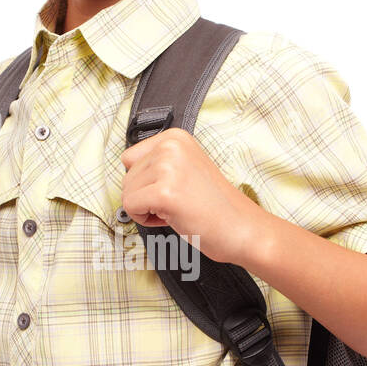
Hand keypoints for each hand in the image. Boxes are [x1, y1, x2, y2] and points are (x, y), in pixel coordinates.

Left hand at [119, 128, 260, 266]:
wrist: (242, 228)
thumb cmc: (214, 206)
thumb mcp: (184, 169)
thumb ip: (157, 163)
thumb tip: (126, 173)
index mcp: (175, 137)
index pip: (129, 158)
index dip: (145, 181)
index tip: (172, 188)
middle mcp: (170, 146)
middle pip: (125, 176)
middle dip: (145, 196)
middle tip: (178, 202)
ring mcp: (167, 167)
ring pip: (126, 193)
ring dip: (147, 208)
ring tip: (177, 208)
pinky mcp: (164, 192)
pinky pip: (130, 208)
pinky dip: (146, 220)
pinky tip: (173, 217)